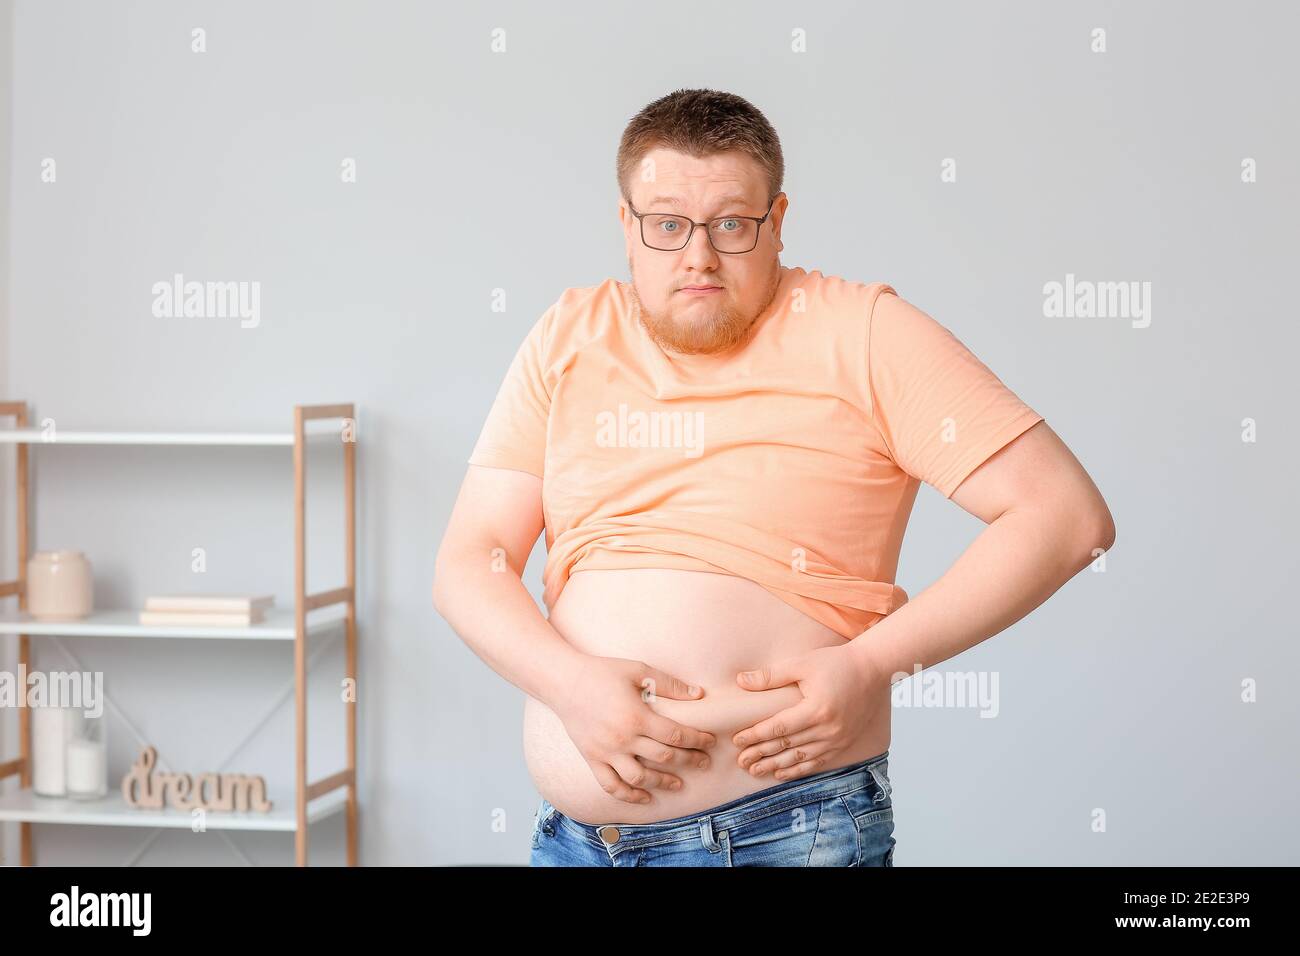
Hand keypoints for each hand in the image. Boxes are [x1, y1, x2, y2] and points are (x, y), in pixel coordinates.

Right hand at [551, 654, 717, 804]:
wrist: (564, 682)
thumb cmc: (603, 672)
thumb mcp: (638, 670)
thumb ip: (669, 684)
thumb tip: (699, 694)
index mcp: (636, 716)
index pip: (675, 735)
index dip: (697, 740)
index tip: (710, 741)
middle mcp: (623, 738)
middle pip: (664, 758)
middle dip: (689, 761)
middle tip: (704, 763)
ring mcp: (606, 752)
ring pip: (640, 777)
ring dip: (662, 782)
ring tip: (678, 784)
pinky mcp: (592, 759)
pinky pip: (611, 785)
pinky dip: (629, 795)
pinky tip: (644, 797)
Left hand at [730, 644, 886, 782]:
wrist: (871, 669)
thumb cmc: (837, 663)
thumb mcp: (802, 663)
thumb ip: (771, 675)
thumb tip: (741, 681)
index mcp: (815, 709)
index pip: (778, 727)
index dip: (756, 735)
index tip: (737, 740)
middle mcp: (827, 729)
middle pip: (787, 746)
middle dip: (761, 754)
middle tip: (741, 761)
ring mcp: (837, 739)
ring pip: (800, 758)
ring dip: (776, 766)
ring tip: (756, 771)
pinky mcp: (843, 743)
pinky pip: (817, 762)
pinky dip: (798, 770)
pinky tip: (782, 773)